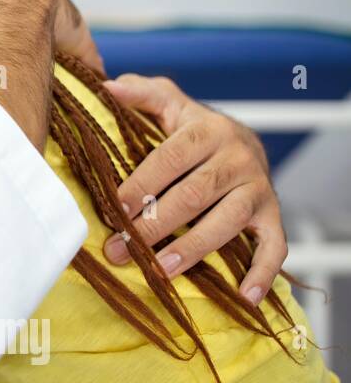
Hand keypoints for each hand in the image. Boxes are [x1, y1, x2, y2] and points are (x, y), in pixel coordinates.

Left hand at [99, 74, 284, 304]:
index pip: (169, 159)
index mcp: (208, 130)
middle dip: (154, 225)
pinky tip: (243, 296)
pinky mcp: (273, 217)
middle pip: (193, 195)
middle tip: (120, 249)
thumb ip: (140, 93)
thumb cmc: (192, 128)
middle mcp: (238, 159)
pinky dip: (262, 274)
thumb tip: (107, 86)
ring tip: (161, 270)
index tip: (113, 208)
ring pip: (226, 222)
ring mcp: (258, 190)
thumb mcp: (168, 103)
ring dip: (193, 249)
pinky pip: (275, 248)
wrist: (243, 142)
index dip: (141, 184)